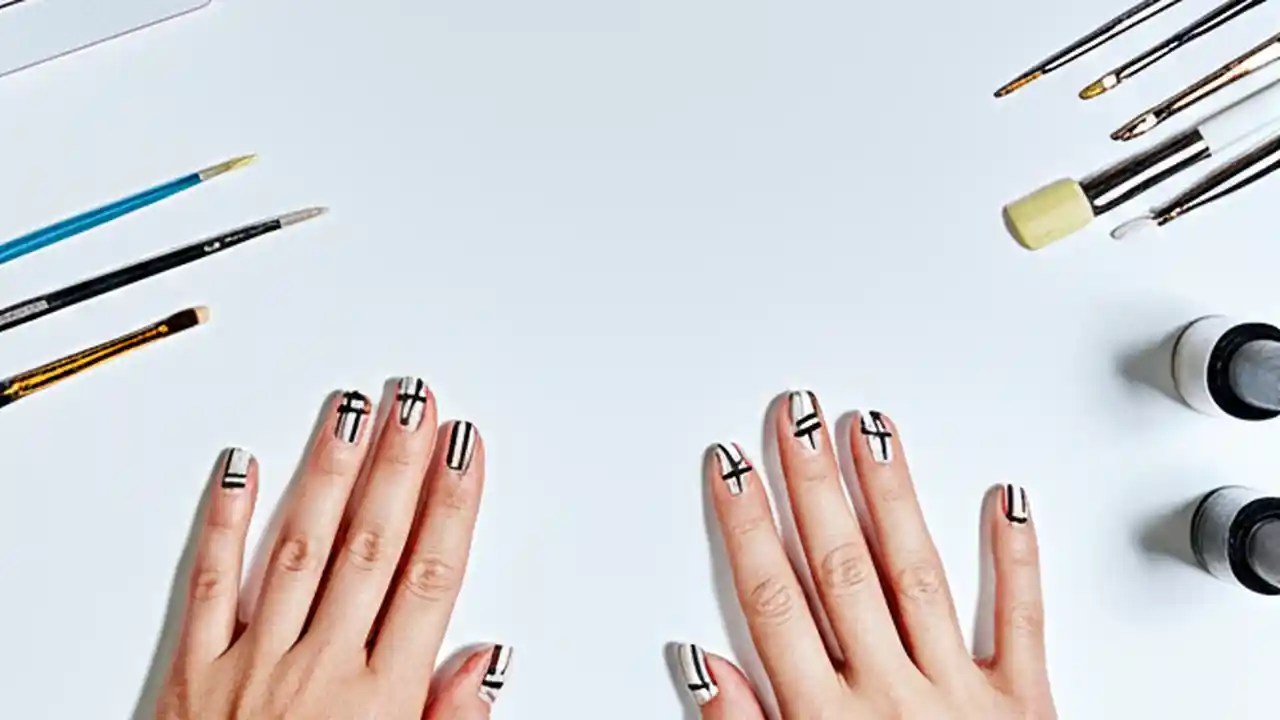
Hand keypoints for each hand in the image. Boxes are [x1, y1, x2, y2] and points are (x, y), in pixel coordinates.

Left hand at [156, 380, 509, 719]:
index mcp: (380, 700)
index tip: (465, 450)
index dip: (453, 505)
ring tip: (351, 412)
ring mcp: (254, 663)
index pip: (429, 578)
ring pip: (301, 548)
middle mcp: (319, 671)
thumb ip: (447, 719)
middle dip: (399, 465)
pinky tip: (243, 467)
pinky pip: (210, 582)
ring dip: (330, 472)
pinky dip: (225, 520)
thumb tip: (483, 659)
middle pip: (372, 546)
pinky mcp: (194, 669)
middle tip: (416, 402)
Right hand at [678, 392, 1055, 718]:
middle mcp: (891, 696)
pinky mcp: (1025, 701)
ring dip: (889, 495)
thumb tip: (703, 666)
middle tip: (794, 416)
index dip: (746, 526)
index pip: (773, 600)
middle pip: (838, 568)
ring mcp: (960, 692)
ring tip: (870, 429)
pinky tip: (1002, 495)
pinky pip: (1021, 617)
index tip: (731, 468)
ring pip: (915, 573)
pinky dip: (1014, 555)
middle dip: (811, 483)